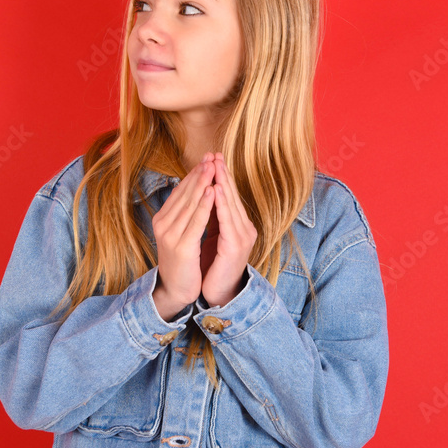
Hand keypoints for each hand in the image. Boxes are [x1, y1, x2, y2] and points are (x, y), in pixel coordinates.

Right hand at [151, 153, 215, 317]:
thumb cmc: (182, 263)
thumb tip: (194, 192)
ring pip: (190, 203)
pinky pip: (196, 221)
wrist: (176, 291)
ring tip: (213, 166)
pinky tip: (213, 191)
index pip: (180, 191)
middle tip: (212, 155)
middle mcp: (163, 224)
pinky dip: (205, 204)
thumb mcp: (181, 234)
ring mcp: (171, 235)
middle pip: (184, 193)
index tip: (208, 158)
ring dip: (202, 183)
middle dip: (199, 173)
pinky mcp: (182, 247)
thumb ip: (185, 214)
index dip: (194, 174)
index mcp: (163, 219)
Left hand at [200, 153, 257, 307]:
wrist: (219, 293)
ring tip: (215, 165)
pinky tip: (215, 190)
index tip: (212, 157)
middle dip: (222, 173)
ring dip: (222, 183)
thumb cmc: (214, 266)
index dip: (221, 175)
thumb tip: (204, 194)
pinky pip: (227, 220)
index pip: (228, 195)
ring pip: (230, 204)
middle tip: (214, 153)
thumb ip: (212, 217)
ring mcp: (242, 236)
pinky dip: (221, 204)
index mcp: (237, 224)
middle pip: (231, 195)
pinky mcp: (235, 246)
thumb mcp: (213, 236)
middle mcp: (244, 227)